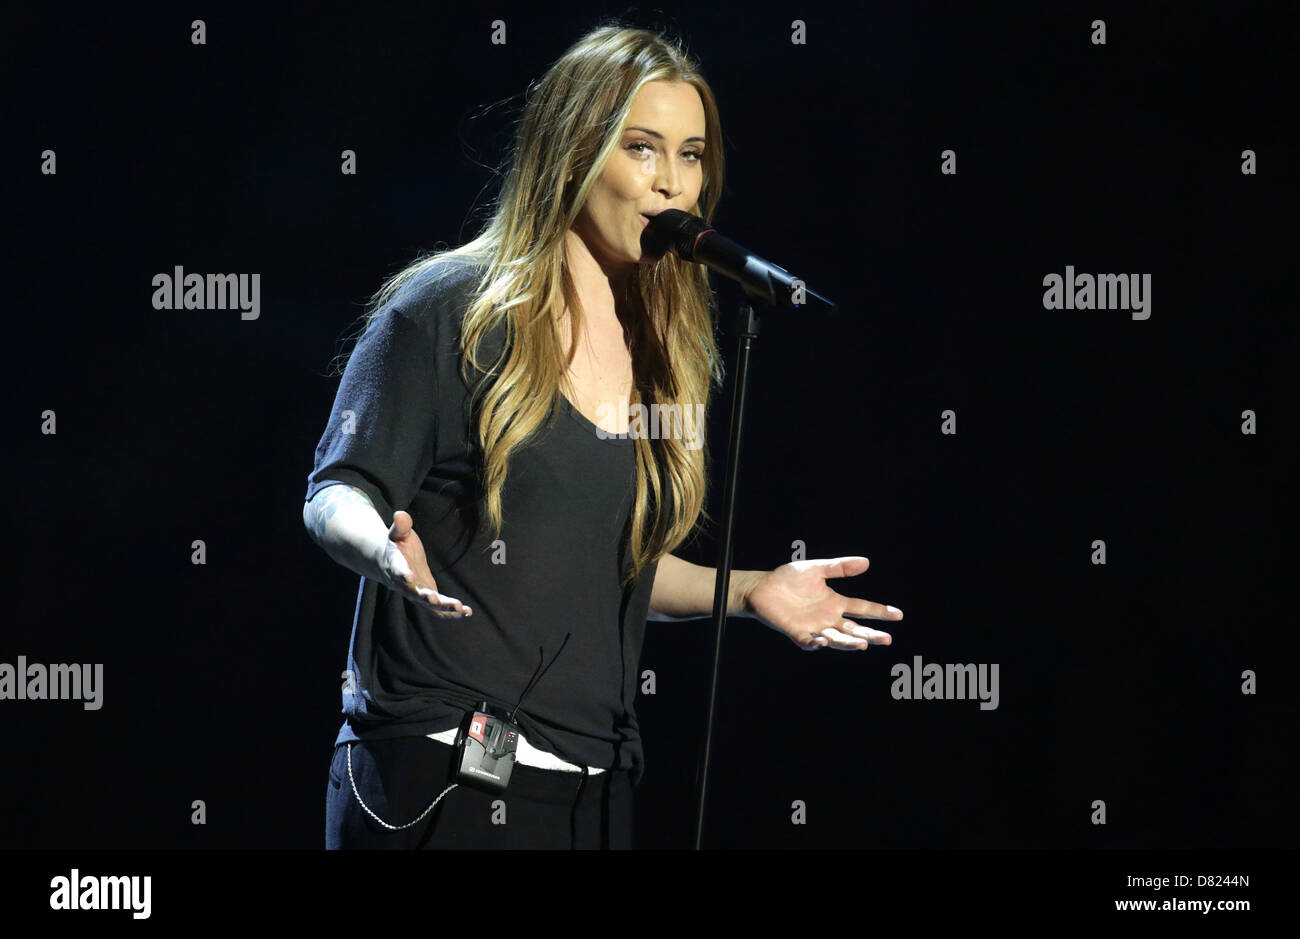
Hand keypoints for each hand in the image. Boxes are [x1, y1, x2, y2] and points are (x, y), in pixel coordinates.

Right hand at [380, 510, 472, 617]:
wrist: (390, 562)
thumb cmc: (396, 544)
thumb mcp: (397, 533)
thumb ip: (400, 525)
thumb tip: (400, 513)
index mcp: (395, 566)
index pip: (397, 571)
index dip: (401, 574)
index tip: (407, 576)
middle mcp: (405, 585)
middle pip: (414, 594)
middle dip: (425, 597)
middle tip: (435, 599)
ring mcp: (416, 594)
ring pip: (429, 605)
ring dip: (444, 608)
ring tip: (461, 608)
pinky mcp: (427, 597)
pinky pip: (438, 609)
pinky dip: (451, 613)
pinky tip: (467, 611)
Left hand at [742, 556, 900, 650]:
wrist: (762, 587)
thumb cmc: (788, 579)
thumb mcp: (816, 569)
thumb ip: (839, 567)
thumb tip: (866, 562)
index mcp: (835, 603)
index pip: (862, 608)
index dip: (880, 612)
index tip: (898, 615)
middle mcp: (828, 618)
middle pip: (854, 629)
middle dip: (870, 634)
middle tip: (886, 639)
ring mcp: (813, 627)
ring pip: (836, 639)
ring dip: (848, 642)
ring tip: (863, 644)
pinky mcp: (797, 633)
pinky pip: (808, 642)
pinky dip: (816, 644)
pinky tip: (823, 641)